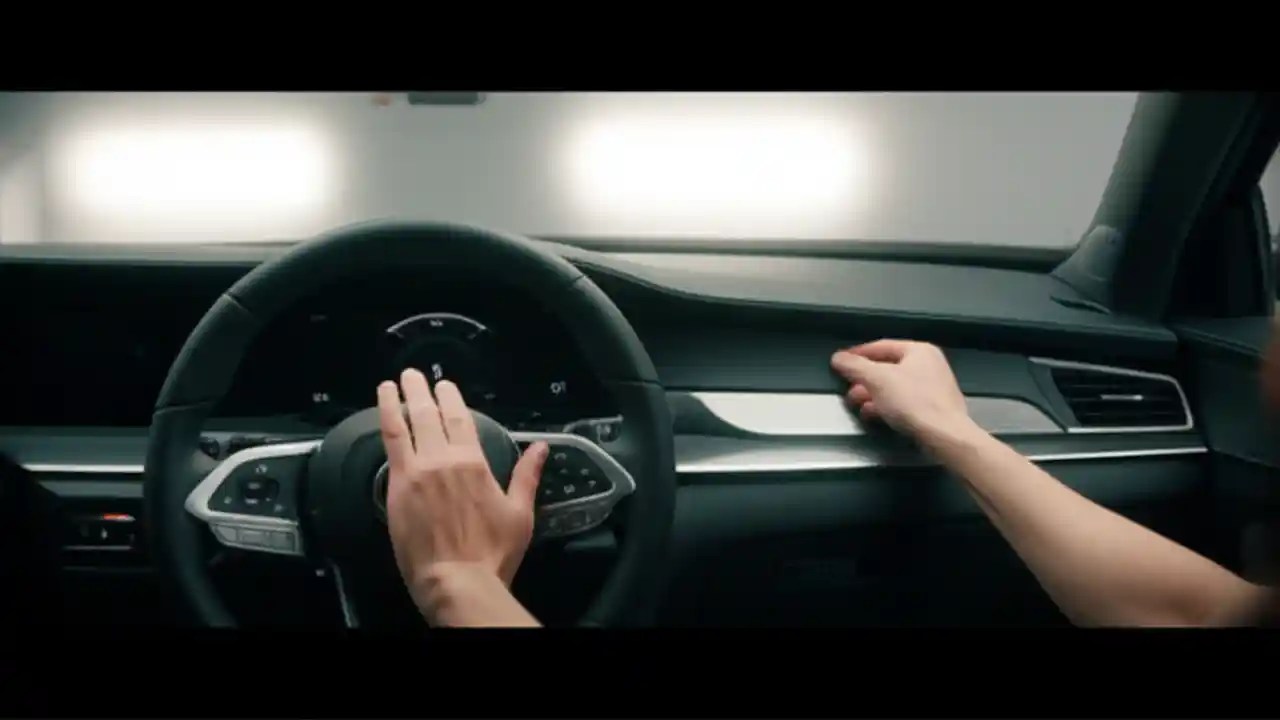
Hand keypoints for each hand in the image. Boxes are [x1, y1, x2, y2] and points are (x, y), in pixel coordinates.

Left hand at [377, 369, 548, 622]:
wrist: (458, 581)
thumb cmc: (491, 553)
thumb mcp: (520, 513)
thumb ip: (527, 476)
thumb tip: (541, 448)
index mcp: (473, 463)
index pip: (459, 418)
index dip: (450, 397)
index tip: (445, 385)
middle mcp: (443, 460)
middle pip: (429, 414)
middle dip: (421, 391)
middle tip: (414, 375)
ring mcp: (416, 473)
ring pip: (403, 426)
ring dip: (396, 401)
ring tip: (390, 385)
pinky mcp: (395, 490)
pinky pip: (389, 448)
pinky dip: (386, 426)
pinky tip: (382, 418)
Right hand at [830, 339, 971, 441]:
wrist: (943, 435)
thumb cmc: (914, 402)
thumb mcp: (876, 379)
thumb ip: (854, 366)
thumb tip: (839, 358)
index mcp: (919, 350)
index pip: (881, 346)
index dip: (857, 354)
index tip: (841, 362)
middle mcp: (930, 365)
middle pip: (888, 367)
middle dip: (864, 379)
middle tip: (848, 386)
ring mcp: (934, 387)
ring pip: (895, 386)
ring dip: (873, 394)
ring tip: (857, 403)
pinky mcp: (933, 409)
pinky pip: (904, 402)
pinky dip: (887, 406)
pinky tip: (874, 414)